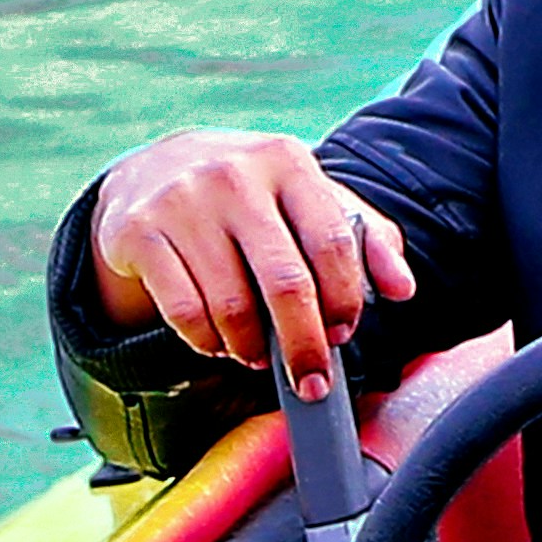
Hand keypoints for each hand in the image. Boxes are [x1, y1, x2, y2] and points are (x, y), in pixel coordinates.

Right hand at [90, 130, 414, 396]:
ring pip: (231, 305)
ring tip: (260, 354)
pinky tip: (221, 342)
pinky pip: (184, 313)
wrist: (154, 169)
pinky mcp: (139, 233)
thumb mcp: (308, 199)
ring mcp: (182, 202)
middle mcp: (233, 176)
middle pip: (285, 283)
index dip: (344, 300)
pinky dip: (208, 342)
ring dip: (252, 348)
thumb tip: (402, 288)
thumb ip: (365, 238)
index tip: (343, 334)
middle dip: (304, 345)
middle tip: (312, 379)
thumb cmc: (252, 195)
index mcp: (287, 161)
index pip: (332, 242)